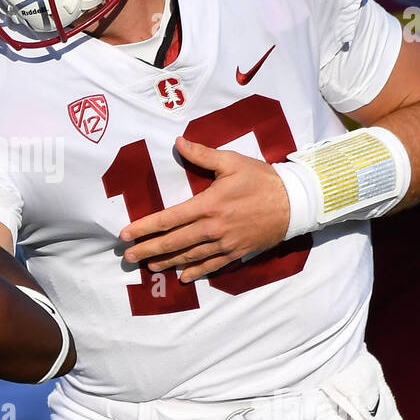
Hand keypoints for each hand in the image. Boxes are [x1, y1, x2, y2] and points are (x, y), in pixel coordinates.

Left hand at [118, 136, 290, 283]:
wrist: (294, 202)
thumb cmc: (261, 179)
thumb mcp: (232, 162)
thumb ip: (202, 154)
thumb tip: (178, 142)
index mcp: (208, 205)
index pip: (168, 219)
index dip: (145, 228)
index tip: (126, 234)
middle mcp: (213, 228)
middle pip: (173, 243)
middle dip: (148, 250)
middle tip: (128, 256)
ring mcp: (225, 243)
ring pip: (189, 257)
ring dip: (166, 263)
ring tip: (148, 266)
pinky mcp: (237, 252)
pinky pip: (212, 266)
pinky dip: (195, 272)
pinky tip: (182, 276)